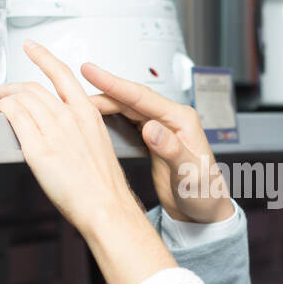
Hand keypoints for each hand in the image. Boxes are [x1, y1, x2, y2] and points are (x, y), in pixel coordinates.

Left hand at [0, 41, 175, 283]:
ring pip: (22, 100)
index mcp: (88, 113)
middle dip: (13, 86)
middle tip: (3, 91)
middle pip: (34, 88)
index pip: (62, 74)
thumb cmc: (103, 184)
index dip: (43, 57)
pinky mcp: (38, 149)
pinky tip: (0, 116)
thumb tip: (57, 124)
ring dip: (5, 99)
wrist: (106, 207)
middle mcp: (70, 117)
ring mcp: (54, 132)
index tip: (32, 48)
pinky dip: (4, 112)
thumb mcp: (97, 144)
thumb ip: (77, 129)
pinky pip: (15, 118)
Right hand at [80, 62, 234, 224]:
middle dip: (104, 89)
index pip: (142, 97)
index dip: (115, 84)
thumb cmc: (205, 194)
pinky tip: (95, 116)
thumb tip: (151, 129)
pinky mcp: (154, 138)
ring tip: (78, 98)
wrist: (206, 210)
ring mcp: (162, 127)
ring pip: (127, 107)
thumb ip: (172, 150)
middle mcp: (172, 119)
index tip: (93, 73)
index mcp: (182, 120)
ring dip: (104, 102)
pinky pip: (128, 120)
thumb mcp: (190, 174)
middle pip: (131, 98)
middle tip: (76, 80)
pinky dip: (110, 116)